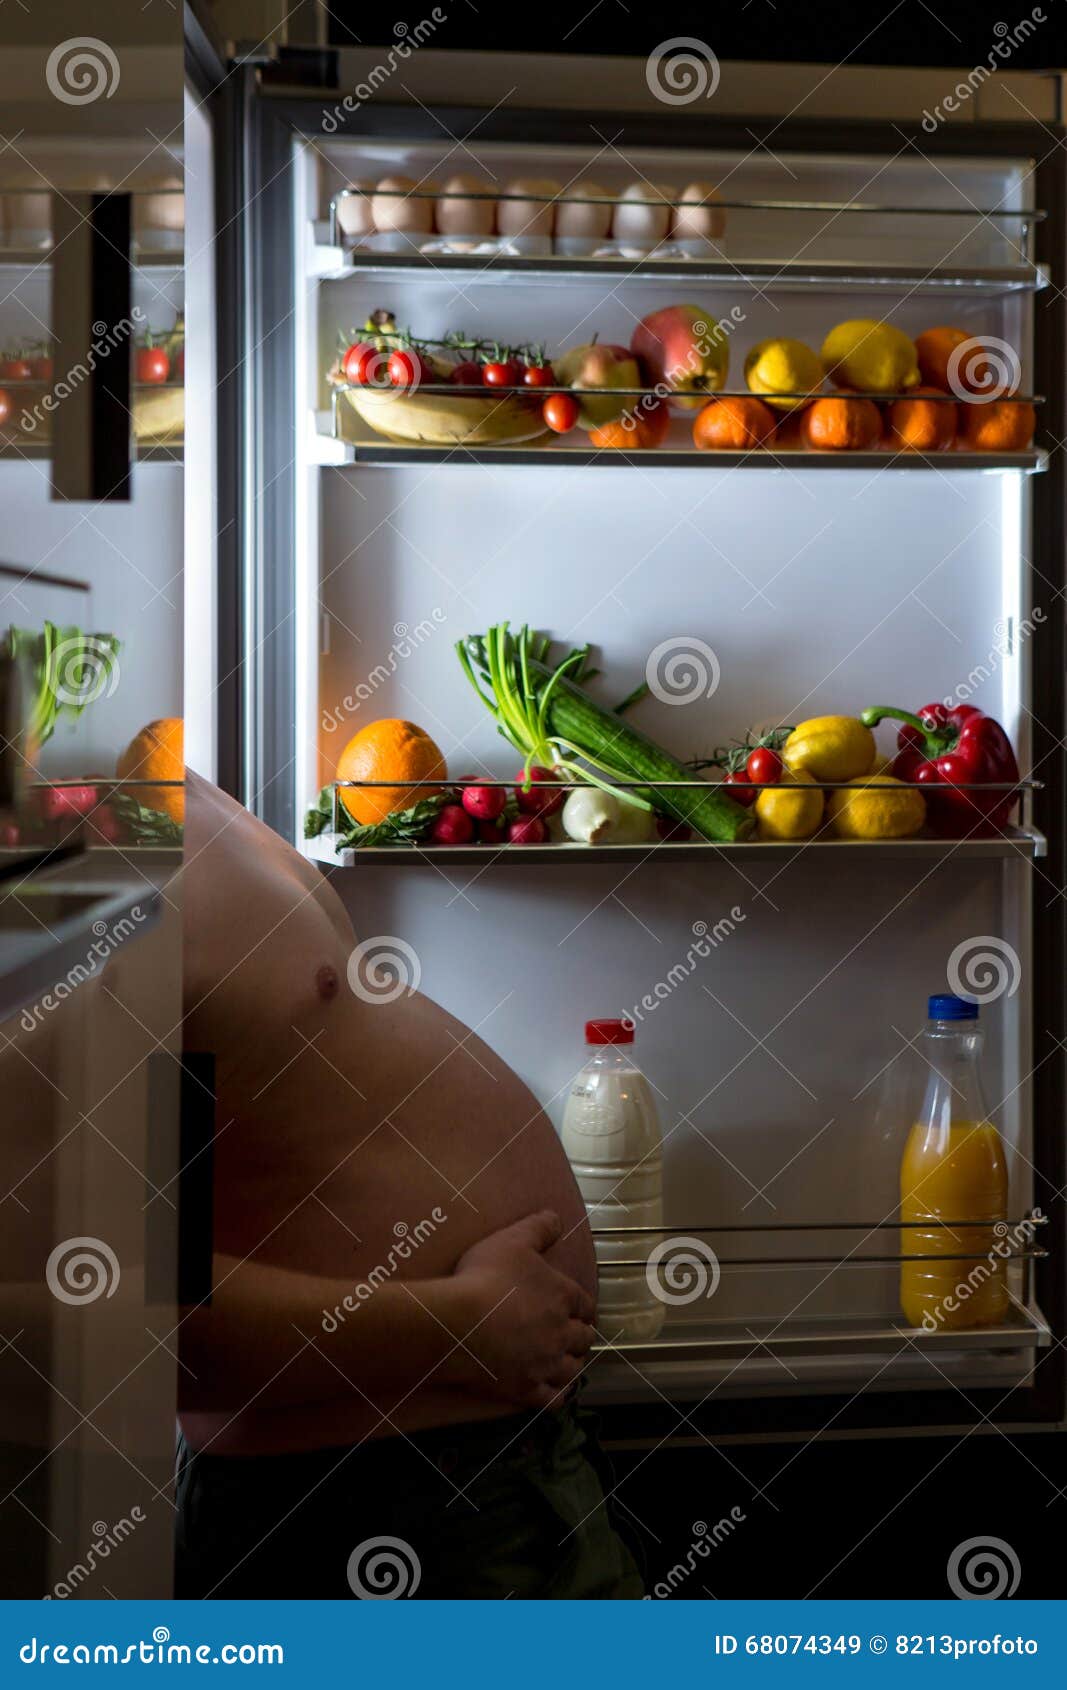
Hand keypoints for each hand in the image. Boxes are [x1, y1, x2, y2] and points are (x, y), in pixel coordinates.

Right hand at [451, 1210, 595, 1409]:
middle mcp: (562, 1332)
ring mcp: (546, 1364)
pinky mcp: (527, 1389)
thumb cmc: (485, 1278)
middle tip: (572, 1335)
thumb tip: (558, 1218)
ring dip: (572, 1365)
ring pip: (573, 1371)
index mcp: (563, 1296)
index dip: (582, 1307)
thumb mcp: (514, 1239)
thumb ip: (540, 1227)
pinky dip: (557, 1396)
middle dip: (580, 1336)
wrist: (459, 1323)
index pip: (586, 1304)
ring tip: (564, 1363)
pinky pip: (553, 1400)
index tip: (577, 1309)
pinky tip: (553, 1393)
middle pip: (584, 1338)